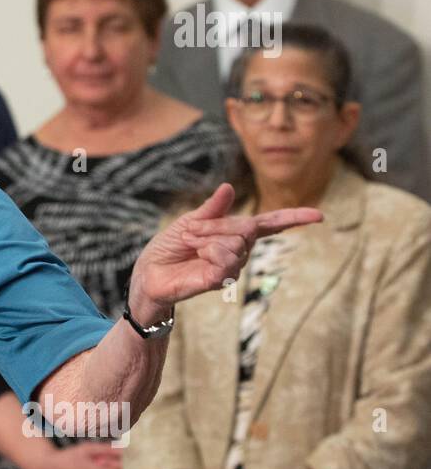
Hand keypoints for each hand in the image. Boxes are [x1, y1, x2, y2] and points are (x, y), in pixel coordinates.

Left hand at [130, 183, 322, 320]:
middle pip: (245, 228)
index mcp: (235, 234)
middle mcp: (239, 251)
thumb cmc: (170, 247)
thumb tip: (229, 187)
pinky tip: (196, 257)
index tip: (319, 215)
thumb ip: (212, 208)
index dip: (294, 219)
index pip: (270, 224)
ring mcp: (232, 267)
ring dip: (207, 239)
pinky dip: (207, 251)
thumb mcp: (190, 221)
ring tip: (190, 246)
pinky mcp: (221, 280)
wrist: (150, 272)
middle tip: (190, 233)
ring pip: (236, 243)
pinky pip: (225, 259)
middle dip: (214, 225)